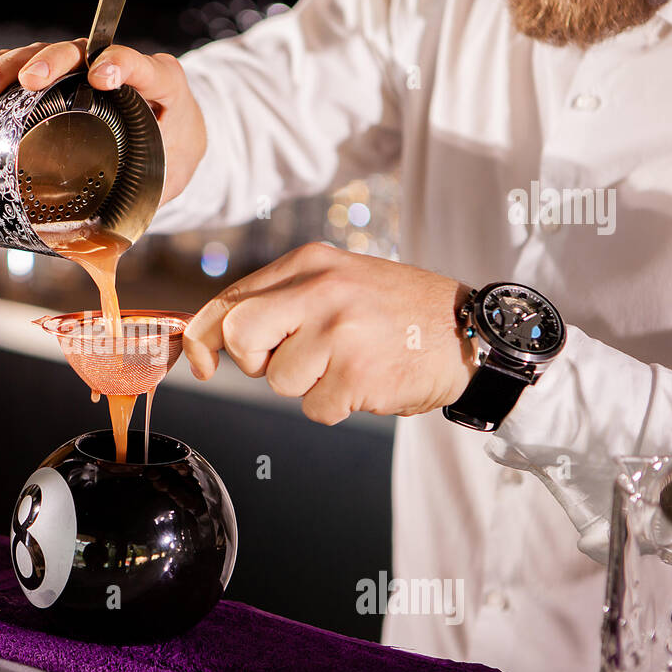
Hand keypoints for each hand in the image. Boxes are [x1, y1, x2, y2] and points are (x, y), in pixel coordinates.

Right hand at [0, 39, 206, 204]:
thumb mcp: (172, 176)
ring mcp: (79, 68)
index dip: (122, 64)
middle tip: (28, 83)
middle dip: (49, 63)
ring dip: (4, 68)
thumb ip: (149, 203)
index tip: (101, 76)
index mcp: (159, 82)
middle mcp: (114, 66)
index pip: (141, 65)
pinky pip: (16, 68)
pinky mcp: (53, 78)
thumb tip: (107, 255)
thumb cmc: (172, 155)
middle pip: (77, 53)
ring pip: (39, 55)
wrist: (174, 135)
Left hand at [183, 242, 476, 424]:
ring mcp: (340, 331)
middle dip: (253, 362)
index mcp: (309, 263)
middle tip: (292, 361)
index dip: (202, 339)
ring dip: (308, 387)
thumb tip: (217, 337)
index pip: (228, 300)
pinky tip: (367, 381)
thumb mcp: (337, 282)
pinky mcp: (358, 373)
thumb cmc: (397, 312)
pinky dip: (337, 406)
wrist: (470, 332)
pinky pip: (316, 409)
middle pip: (240, 336)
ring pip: (279, 381)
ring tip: (349, 364)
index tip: (201, 364)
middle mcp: (321, 290)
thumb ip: (281, 300)